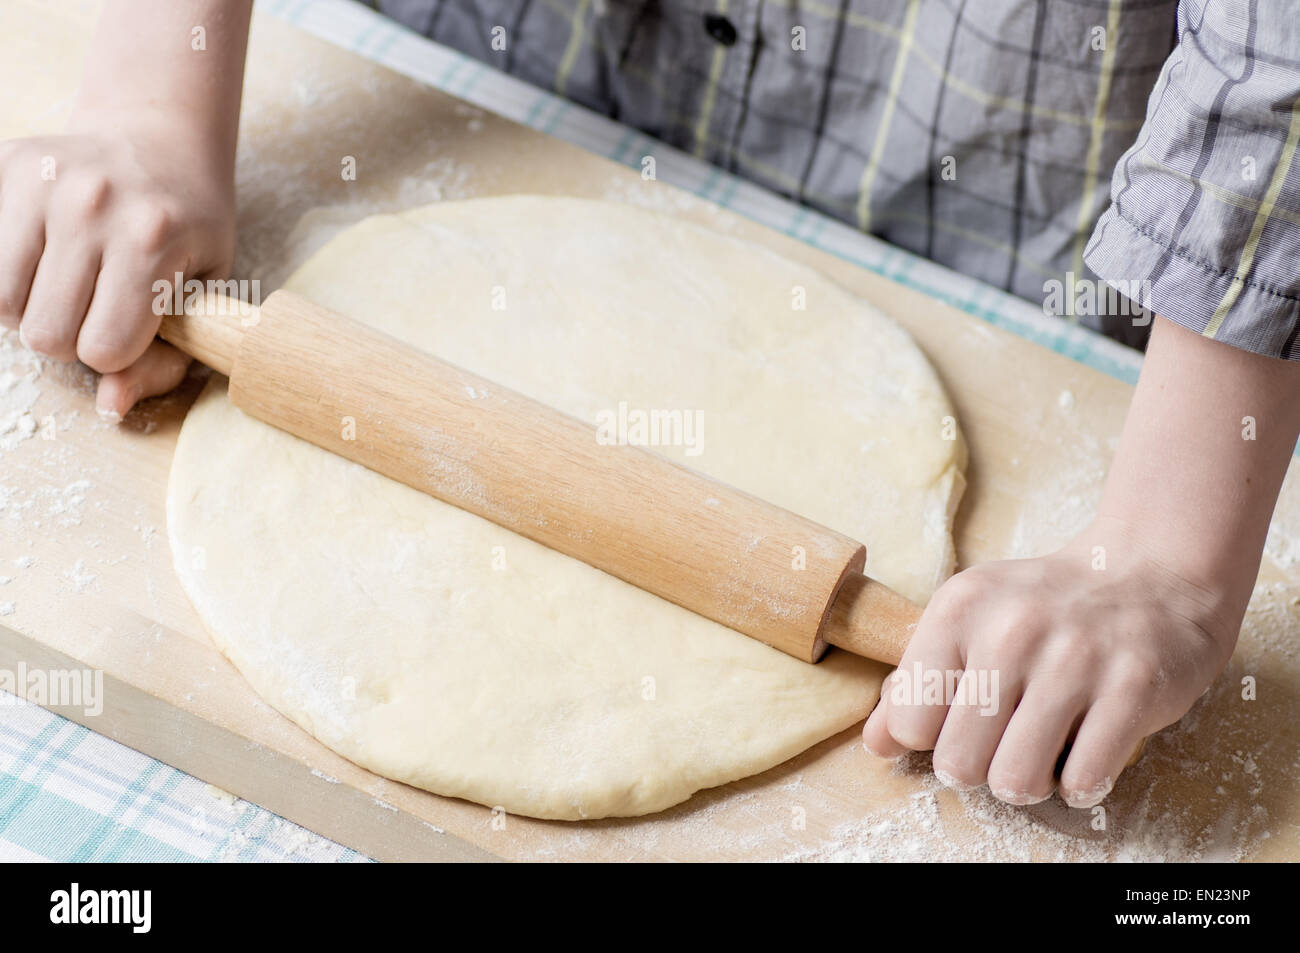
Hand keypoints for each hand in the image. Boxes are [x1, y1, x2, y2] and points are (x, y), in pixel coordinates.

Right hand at [0, 107, 235, 417]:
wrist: (162, 138)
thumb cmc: (190, 228)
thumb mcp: (203, 295)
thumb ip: (165, 361)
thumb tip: (110, 407)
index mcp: (152, 241)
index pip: (104, 350)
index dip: (117, 352)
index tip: (133, 325)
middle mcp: (93, 207)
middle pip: (46, 335)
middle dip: (71, 336)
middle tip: (97, 303)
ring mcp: (45, 183)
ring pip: (3, 305)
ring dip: (32, 309)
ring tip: (68, 281)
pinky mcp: (8, 166)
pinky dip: (10, 273)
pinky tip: (43, 254)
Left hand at [862, 515, 1236, 806]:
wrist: (1151, 574)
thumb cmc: (1044, 607)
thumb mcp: (968, 620)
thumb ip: (916, 682)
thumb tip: (877, 744)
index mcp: (959, 609)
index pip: (910, 721)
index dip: (931, 738)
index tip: (957, 720)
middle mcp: (1011, 630)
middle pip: (958, 763)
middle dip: (978, 768)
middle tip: (1002, 741)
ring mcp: (1075, 659)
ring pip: (1016, 781)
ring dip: (1027, 782)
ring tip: (1040, 750)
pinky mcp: (1132, 688)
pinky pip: (1082, 780)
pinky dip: (1081, 783)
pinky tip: (1085, 749)